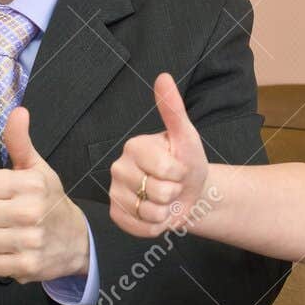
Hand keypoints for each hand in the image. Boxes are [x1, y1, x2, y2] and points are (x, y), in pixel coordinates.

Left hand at [0, 107, 89, 282]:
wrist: (77, 240)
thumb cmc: (49, 201)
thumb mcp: (36, 168)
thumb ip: (19, 141)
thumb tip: (17, 111)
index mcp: (30, 184)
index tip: (0, 194)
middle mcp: (30, 212)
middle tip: (2, 215)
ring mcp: (29, 242)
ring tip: (4, 233)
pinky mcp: (26, 267)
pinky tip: (8, 250)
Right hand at [109, 73, 208, 236]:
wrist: (190, 193)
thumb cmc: (188, 163)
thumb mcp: (186, 137)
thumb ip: (173, 109)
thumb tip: (163, 77)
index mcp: (134, 146)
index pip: (165, 169)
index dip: (180, 174)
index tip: (179, 168)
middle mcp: (118, 167)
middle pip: (158, 192)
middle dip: (174, 193)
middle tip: (172, 185)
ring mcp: (114, 192)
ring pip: (150, 213)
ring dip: (166, 211)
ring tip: (165, 200)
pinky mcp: (116, 214)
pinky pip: (140, 228)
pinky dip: (155, 226)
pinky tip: (156, 214)